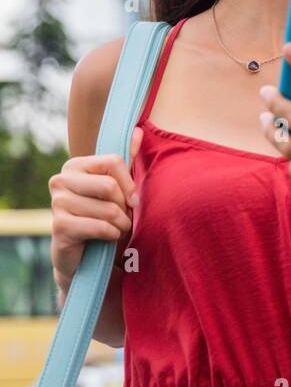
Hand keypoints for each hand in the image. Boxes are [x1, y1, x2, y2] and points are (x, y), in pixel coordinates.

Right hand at [48, 128, 141, 293]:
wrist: (83, 255)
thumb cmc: (102, 217)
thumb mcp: (115, 188)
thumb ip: (126, 160)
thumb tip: (138, 130)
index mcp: (74, 166)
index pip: (114, 161)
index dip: (129, 183)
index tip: (131, 199)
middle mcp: (60, 180)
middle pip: (110, 186)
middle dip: (124, 206)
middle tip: (121, 217)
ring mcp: (56, 203)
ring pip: (108, 209)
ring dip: (120, 224)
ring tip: (114, 228)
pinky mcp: (59, 226)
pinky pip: (100, 227)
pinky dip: (111, 235)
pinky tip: (106, 238)